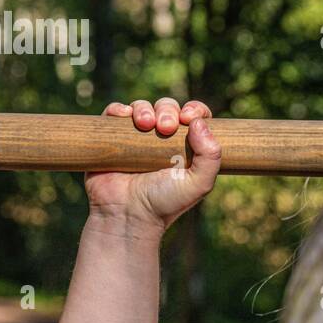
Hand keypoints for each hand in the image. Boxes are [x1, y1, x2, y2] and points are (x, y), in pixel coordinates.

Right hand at [84, 98, 221, 233]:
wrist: (127, 215)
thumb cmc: (164, 203)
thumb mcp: (198, 184)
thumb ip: (211, 156)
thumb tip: (199, 122)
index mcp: (185, 146)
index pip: (194, 116)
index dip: (194, 109)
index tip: (189, 117)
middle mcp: (160, 139)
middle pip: (167, 108)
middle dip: (168, 110)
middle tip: (166, 127)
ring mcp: (135, 138)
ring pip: (141, 107)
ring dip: (144, 108)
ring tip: (146, 124)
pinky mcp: (111, 139)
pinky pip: (113, 114)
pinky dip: (118, 109)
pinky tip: (123, 115)